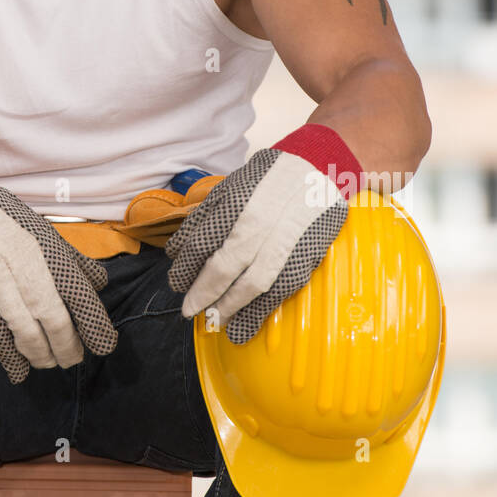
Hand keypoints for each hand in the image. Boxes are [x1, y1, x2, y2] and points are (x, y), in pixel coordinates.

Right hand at [0, 164, 117, 382]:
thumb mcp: (49, 233)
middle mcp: (30, 271)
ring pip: (28, 335)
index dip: (96, 328)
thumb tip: (100, 284)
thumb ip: (75, 261)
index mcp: (52, 254)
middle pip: (57, 323)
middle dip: (69, 348)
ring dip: (42, 356)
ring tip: (49, 362)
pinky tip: (19, 369)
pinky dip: (9, 357)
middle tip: (73, 359)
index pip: (83, 299)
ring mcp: (2, 287)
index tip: (104, 346)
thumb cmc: (9, 222)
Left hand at [165, 125, 359, 342]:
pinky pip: (278, 291)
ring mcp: (284, 240)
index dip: (185, 269)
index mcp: (235, 202)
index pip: (201, 244)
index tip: (177, 283)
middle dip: (202, 294)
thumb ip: (204, 218)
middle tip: (189, 310)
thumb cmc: (267, 181)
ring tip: (214, 322)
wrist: (319, 171)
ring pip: (251, 285)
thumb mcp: (230, 187)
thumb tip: (177, 252)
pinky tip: (243, 326)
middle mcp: (259, 222)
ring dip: (228, 308)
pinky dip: (259, 312)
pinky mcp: (305, 256)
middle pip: (222, 268)